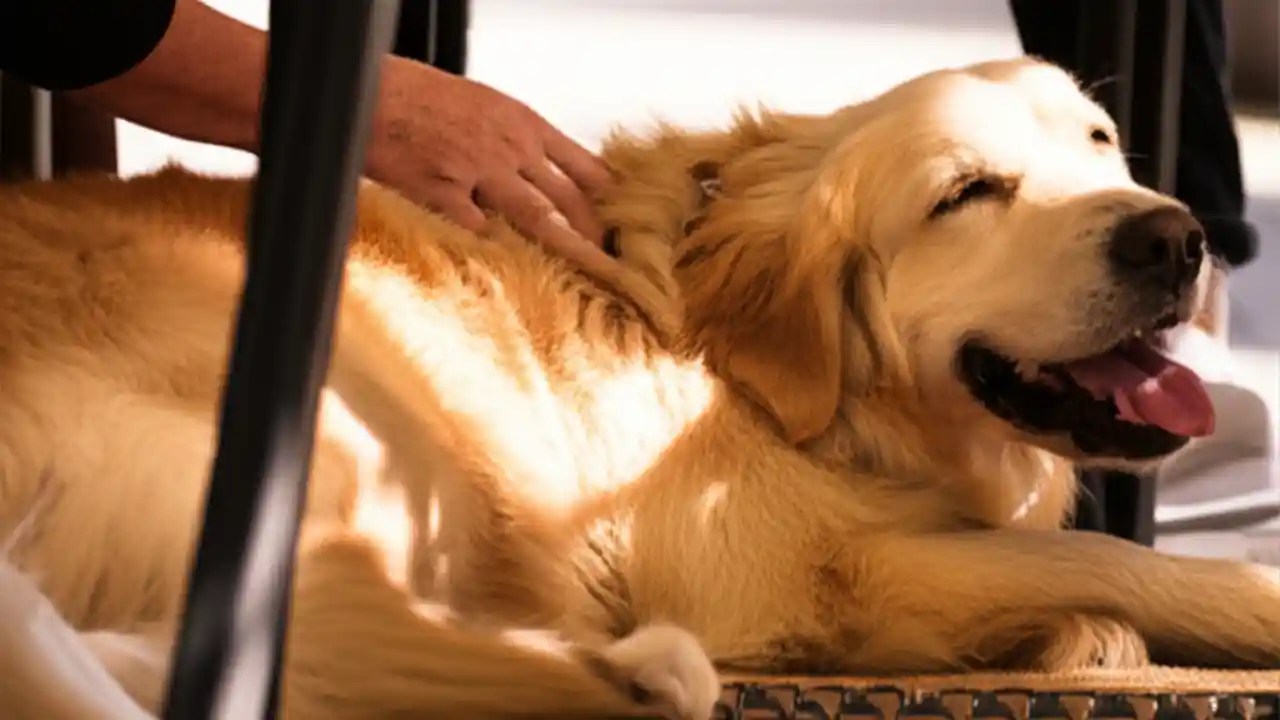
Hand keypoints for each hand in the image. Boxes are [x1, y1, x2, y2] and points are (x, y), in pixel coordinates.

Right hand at [367, 58, 616, 272]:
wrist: (372, 92)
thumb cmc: (424, 99)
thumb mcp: (487, 108)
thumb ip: (519, 144)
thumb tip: (548, 178)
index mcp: (524, 124)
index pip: (584, 167)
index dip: (609, 201)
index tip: (626, 228)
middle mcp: (510, 147)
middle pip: (569, 199)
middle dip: (596, 236)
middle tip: (614, 267)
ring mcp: (478, 170)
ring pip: (537, 218)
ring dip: (567, 250)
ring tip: (589, 278)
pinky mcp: (443, 192)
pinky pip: (479, 231)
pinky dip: (499, 255)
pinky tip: (516, 277)